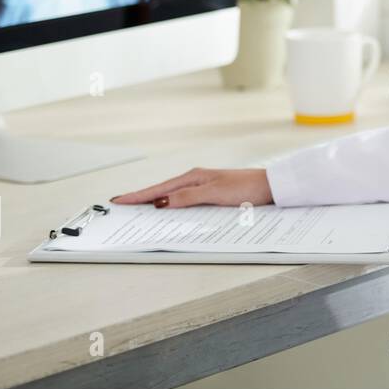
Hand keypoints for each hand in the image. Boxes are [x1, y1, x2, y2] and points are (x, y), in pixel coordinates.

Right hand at [109, 167, 274, 208]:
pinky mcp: (211, 194)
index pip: (158, 190)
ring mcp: (202, 187)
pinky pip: (184, 201)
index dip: (137, 196)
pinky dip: (172, 205)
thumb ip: (187, 198)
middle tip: (120, 205)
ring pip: (172, 197)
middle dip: (141, 199)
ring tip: (136, 209)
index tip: (118, 200)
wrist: (270, 187)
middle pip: (161, 192)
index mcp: (192, 177)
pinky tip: (168, 211)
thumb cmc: (246, 187)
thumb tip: (160, 203)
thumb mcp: (214, 193)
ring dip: (155, 202)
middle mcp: (195, 180)